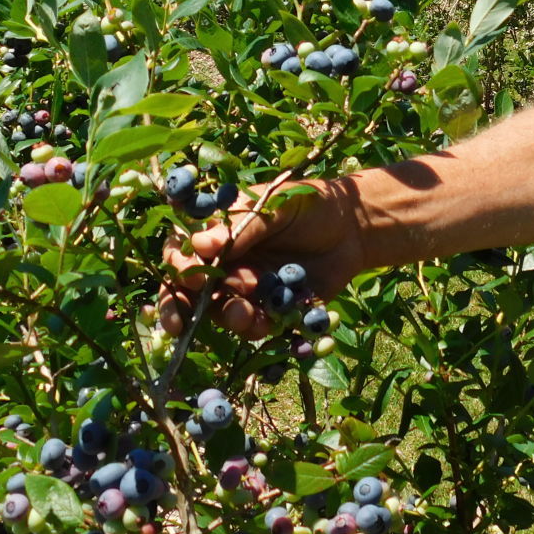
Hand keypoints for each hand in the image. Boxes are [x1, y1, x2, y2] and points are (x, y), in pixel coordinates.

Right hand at [158, 177, 368, 338]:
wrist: (355, 229)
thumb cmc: (312, 205)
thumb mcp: (277, 206)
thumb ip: (243, 226)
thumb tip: (201, 243)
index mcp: (219, 231)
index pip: (183, 250)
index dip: (177, 266)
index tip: (187, 278)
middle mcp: (226, 262)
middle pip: (189, 289)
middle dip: (180, 308)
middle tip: (179, 324)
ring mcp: (246, 287)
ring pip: (220, 310)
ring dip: (226, 316)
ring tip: (245, 313)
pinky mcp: (270, 307)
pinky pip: (253, 324)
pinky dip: (255, 328)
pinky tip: (268, 323)